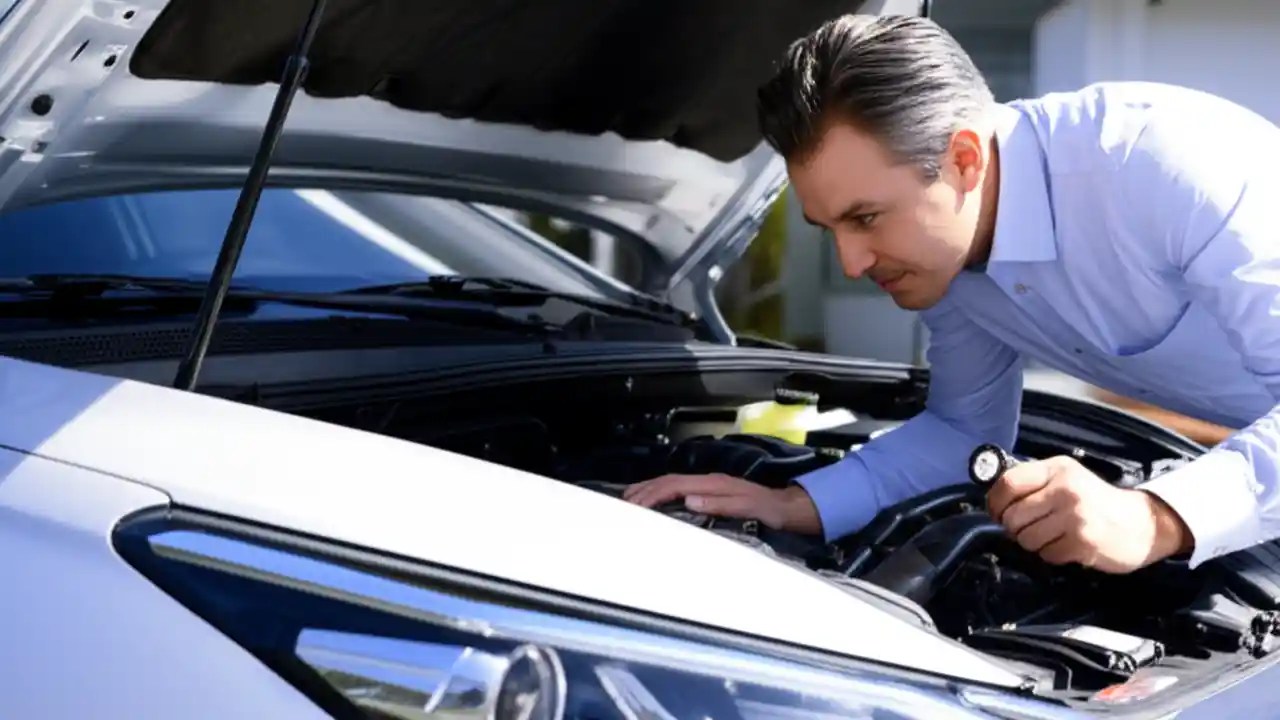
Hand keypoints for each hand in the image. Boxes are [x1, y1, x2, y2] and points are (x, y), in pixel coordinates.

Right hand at [621, 473, 823, 534]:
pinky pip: (678, 489)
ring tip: (630, 498)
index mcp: (714, 483)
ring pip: (672, 482)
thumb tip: (689, 499)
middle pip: (669, 481)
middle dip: (645, 490)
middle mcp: (709, 480)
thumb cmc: (770, 509)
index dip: (654, 494)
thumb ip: (720, 503)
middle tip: (625, 503)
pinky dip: (661, 493)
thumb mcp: (749, 507)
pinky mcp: (710, 491)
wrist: (786, 507)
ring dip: (650, 489)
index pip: (676, 485)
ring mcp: (709, 484)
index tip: (638, 505)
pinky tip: (655, 499)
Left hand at [986, 455, 1193, 572]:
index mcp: (1057, 468)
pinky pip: (1047, 554)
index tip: (997, 513)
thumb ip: (1034, 484)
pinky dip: (1052, 554)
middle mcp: (1065, 489)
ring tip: (1052, 537)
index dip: (994, 503)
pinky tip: (1067, 546)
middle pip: (1012, 516)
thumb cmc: (1096, 501)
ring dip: (1033, 544)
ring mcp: (1075, 516)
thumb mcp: (1067, 478)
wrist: (1144, 523)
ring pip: (1026, 538)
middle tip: (1030, 529)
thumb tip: (994, 502)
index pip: (1007, 484)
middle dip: (1014, 528)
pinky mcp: (1083, 542)